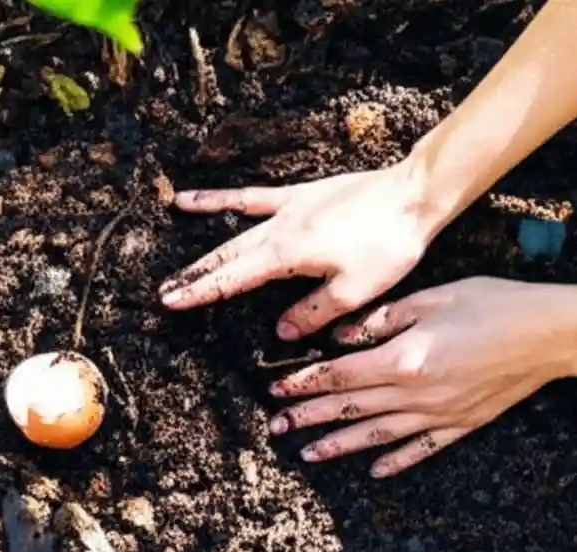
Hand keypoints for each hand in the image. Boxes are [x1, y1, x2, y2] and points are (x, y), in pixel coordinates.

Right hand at [161, 163, 440, 339]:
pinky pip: (252, 198)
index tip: (172, 302)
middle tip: (165, 291)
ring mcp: (287, 208)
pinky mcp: (299, 195)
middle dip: (195, 275)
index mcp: (288, 255)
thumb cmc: (388, 245)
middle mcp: (279, 228)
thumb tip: (281, 332)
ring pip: (235, 230)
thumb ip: (312, 312)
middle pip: (227, 255)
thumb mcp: (353, 292)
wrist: (411, 196)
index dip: (202, 292)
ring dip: (204, 247)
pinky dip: (222, 200)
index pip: (234, 278)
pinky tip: (194, 199)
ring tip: (174, 259)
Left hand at [267, 277, 576, 476]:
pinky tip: (375, 471)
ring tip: (309, 455)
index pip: (340, 376)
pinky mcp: (461, 424)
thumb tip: (340, 337)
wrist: (549, 334)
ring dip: (340, 445)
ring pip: (377, 435)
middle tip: (277, 429)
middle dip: (309, 418)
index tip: (278, 391)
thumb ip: (381, 320)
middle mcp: (415, 394)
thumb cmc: (492, 305)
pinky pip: (421, 448)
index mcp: (403, 359)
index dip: (305, 384)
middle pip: (351, 408)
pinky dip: (395, 462)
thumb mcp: (431, 298)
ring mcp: (439, 414)